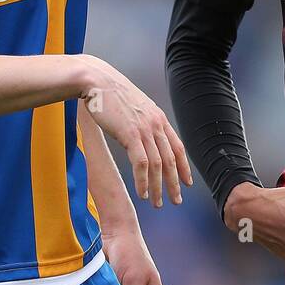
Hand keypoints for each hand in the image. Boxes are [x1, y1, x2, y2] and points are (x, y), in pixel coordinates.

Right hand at [79, 56, 192, 207]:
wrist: (97, 82)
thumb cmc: (111, 95)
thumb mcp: (135, 108)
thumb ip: (143, 122)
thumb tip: (143, 137)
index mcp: (159, 118)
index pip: (177, 147)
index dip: (183, 166)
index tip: (186, 182)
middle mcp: (156, 124)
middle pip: (171, 160)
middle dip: (174, 183)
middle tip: (176, 200)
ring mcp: (144, 129)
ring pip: (158, 165)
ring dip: (158, 187)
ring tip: (157, 203)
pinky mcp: (130, 134)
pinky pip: (141, 163)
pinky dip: (143, 181)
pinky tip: (142, 192)